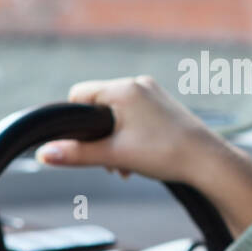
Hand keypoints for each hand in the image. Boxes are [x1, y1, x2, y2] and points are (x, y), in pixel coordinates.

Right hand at [35, 75, 224, 184]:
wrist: (208, 162)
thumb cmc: (165, 154)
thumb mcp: (114, 155)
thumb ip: (76, 154)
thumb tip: (43, 155)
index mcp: (123, 89)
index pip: (79, 94)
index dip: (73, 121)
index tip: (80, 145)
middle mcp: (138, 84)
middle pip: (98, 105)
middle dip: (97, 135)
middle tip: (108, 162)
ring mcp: (153, 93)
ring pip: (117, 114)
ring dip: (113, 140)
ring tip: (124, 166)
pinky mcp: (164, 106)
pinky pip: (134, 116)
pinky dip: (129, 136)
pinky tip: (137, 159)